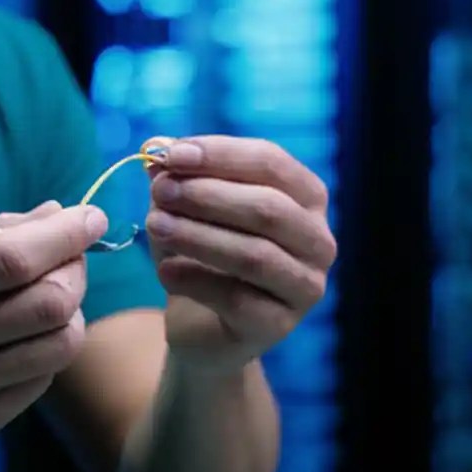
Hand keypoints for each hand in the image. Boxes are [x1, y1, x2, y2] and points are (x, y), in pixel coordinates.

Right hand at [0, 201, 107, 451]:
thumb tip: (56, 214)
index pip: (12, 260)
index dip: (63, 235)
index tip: (90, 217)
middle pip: (49, 303)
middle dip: (74, 270)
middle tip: (69, 258)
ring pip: (60, 344)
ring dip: (69, 312)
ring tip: (50, 299)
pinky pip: (43, 379)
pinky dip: (48, 348)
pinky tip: (27, 337)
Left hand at [143, 135, 337, 374]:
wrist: (200, 324)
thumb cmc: (201, 254)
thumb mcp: (185, 208)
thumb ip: (178, 176)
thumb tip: (156, 147)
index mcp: (306, 197)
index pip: (271, 162)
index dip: (221, 155)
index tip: (171, 154)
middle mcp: (318, 240)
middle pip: (268, 208)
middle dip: (206, 195)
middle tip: (160, 192)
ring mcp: (305, 286)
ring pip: (254, 254)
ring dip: (197, 235)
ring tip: (154, 226)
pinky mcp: (279, 324)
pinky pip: (237, 298)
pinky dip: (194, 280)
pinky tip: (163, 272)